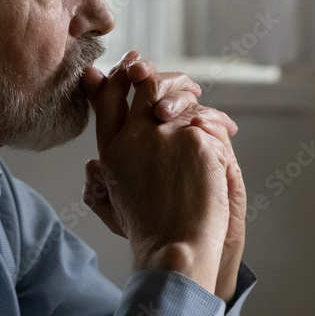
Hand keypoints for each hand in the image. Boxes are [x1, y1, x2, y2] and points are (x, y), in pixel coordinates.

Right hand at [80, 52, 239, 295]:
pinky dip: (216, 123)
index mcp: (110, 152)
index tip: (126, 67)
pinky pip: (207, 118)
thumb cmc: (149, 235)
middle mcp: (132, 137)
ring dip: (188, 93)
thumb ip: (98, 183)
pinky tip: (225, 130)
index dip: (115, 76)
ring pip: (178, 96)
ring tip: (196, 92)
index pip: (107, 98)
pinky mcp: (196, 139)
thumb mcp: (111, 206)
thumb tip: (89, 164)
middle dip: (151, 71)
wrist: (175, 249)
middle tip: (158, 68)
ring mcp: (164, 134)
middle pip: (142, 84)